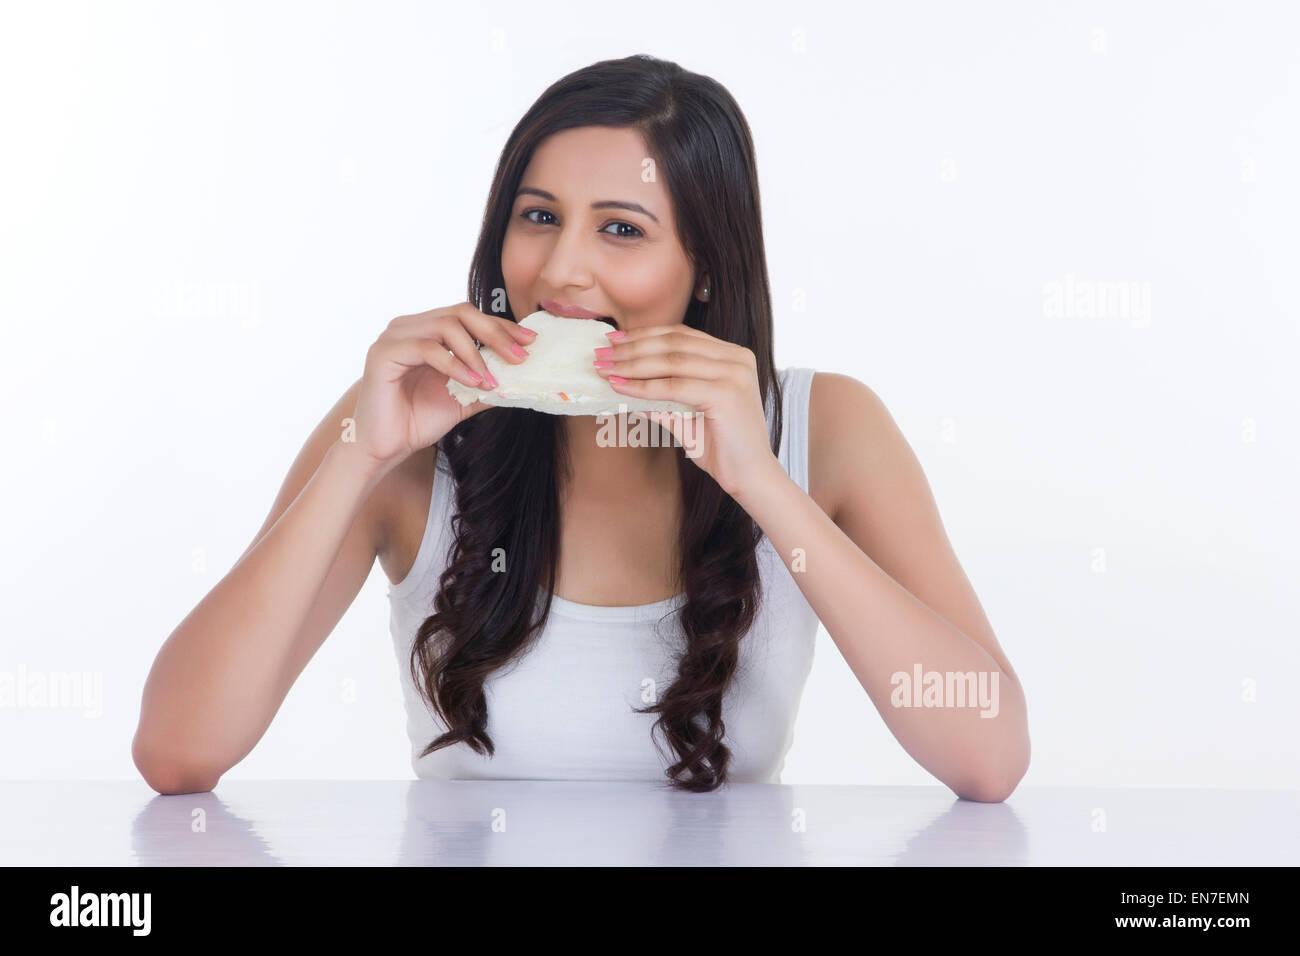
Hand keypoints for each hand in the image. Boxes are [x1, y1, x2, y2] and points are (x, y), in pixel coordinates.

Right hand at [350, 302, 534, 468]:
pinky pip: (427, 348)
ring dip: (475, 354)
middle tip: (519, 357)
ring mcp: (394, 336)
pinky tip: (471, 383)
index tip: (530, 342)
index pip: (470, 317)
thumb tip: (523, 378)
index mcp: (427, 330)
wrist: (384, 448)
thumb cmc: (417, 421)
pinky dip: (454, 365)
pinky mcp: (383, 352)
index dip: (502, 326)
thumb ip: (488, 384)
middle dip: (496, 333)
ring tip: (491, 380)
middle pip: (461, 312)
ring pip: (446, 326)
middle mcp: (410, 326)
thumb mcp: (464, 399)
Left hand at [593, 325, 781, 498]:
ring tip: (604, 369)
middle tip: (600, 355)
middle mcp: (737, 358)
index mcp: (733, 356)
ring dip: (632, 364)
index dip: (644, 335)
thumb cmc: (723, 448)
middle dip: (632, 347)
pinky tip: (620, 387)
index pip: (681, 335)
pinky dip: (643, 387)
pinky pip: (674, 386)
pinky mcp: (726, 393)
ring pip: (671, 361)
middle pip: (673, 343)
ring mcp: (734, 373)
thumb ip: (661, 397)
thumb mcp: (687, 414)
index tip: (613, 340)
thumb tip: (622, 384)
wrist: (751, 477)